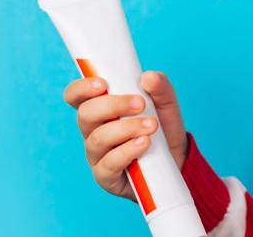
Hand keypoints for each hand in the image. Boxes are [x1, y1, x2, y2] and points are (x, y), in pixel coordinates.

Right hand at [62, 70, 188, 200]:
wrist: (176, 158)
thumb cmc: (162, 127)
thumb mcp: (166, 103)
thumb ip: (159, 86)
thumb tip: (148, 76)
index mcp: (101, 109)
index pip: (76, 96)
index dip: (82, 88)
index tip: (103, 84)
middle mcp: (93, 131)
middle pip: (85, 115)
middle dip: (113, 105)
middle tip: (141, 103)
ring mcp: (97, 154)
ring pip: (98, 138)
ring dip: (127, 128)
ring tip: (151, 125)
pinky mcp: (106, 176)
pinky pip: (108, 163)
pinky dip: (128, 151)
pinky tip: (145, 144)